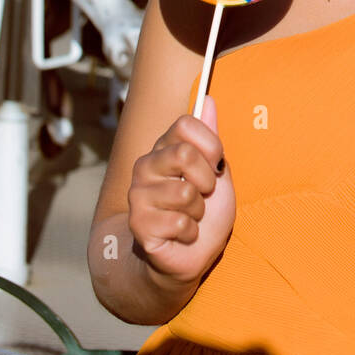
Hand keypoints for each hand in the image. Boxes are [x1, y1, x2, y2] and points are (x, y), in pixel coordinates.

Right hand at [127, 96, 234, 285]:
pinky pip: (179, 223)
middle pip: (184, 154)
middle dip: (207, 180)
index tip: (214, 164)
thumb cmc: (204, 211)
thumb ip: (211, 138)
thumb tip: (208, 98)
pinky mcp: (138, 224)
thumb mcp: (216, 172)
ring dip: (199, 212)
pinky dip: (191, 233)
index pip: (186, 124)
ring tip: (191, 217)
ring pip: (184, 193)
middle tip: (204, 194)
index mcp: (164, 148)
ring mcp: (138, 195)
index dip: (210, 144)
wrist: (188, 256)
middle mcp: (146, 166)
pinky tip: (182, 235)